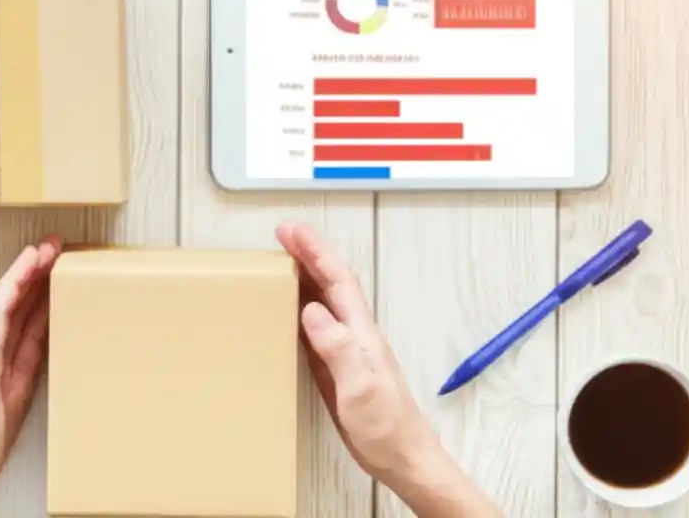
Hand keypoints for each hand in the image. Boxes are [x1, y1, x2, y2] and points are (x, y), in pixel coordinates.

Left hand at [0, 237, 61, 517]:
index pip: (3, 300)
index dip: (20, 274)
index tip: (39, 251)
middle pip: (15, 301)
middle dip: (33, 271)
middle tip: (55, 247)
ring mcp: (5, 365)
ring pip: (26, 316)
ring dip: (40, 290)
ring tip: (59, 267)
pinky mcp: (16, 381)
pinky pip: (34, 342)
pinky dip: (45, 322)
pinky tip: (56, 313)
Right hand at [276, 222, 499, 517]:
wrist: (405, 459)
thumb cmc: (387, 429)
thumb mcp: (360, 390)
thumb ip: (339, 350)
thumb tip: (313, 311)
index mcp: (361, 335)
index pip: (338, 282)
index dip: (316, 252)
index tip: (292, 231)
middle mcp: (355, 336)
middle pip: (332, 283)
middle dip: (309, 254)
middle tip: (283, 234)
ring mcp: (348, 351)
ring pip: (326, 302)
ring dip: (306, 277)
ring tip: (283, 261)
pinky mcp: (339, 369)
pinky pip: (318, 329)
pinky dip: (303, 310)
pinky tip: (291, 311)